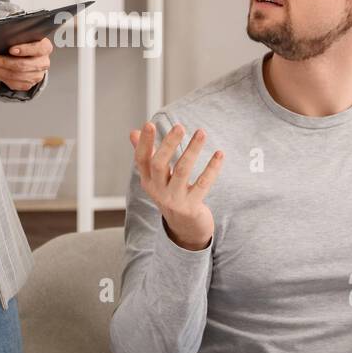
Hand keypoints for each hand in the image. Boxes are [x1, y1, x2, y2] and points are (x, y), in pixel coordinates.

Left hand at [0, 36, 51, 91]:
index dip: (25, 49)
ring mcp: (36, 75)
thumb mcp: (23, 35)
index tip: (11, 49)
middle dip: (3, 62)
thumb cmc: (23, 43)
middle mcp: (43, 62)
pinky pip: (12, 83)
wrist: (26, 56)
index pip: (38, 48)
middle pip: (23, 65)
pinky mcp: (28, 84)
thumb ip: (16, 32)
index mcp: (45, 47)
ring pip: (16, 76)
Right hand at [128, 121, 223, 250]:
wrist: (184, 228)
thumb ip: (146, 155)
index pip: (141, 159)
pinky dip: (212, 168)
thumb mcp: (155, 177)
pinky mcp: (191, 206)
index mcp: (148, 180)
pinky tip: (219, 154)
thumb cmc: (170, 194)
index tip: (149, 124)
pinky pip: (202, 184)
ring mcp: (174, 199)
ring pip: (182, 171)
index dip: (144, 142)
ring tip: (201, 133)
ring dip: (192, 150)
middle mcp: (158, 190)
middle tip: (179, 126)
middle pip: (159, 164)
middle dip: (168, 144)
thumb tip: (132, 132)